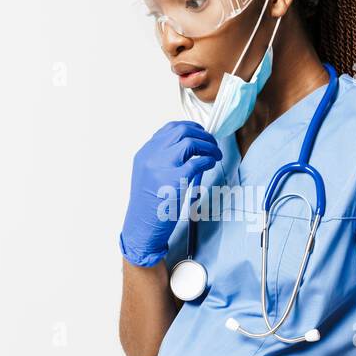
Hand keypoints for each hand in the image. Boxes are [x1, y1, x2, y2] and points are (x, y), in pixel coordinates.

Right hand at [119, 121, 221, 267]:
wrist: (141, 228)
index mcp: (145, 153)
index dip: (190, 128)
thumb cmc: (148, 206)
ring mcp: (162, 166)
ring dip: (208, 146)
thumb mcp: (148, 176)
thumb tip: (188, 149)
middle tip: (212, 144)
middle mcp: (151, 155)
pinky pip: (198, 161)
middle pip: (182, 130)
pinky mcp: (174, 179)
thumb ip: (162, 160)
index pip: (170, 128)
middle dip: (202, 135)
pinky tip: (210, 164)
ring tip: (215, 155)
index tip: (201, 134)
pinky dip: (208, 160)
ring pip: (191, 141)